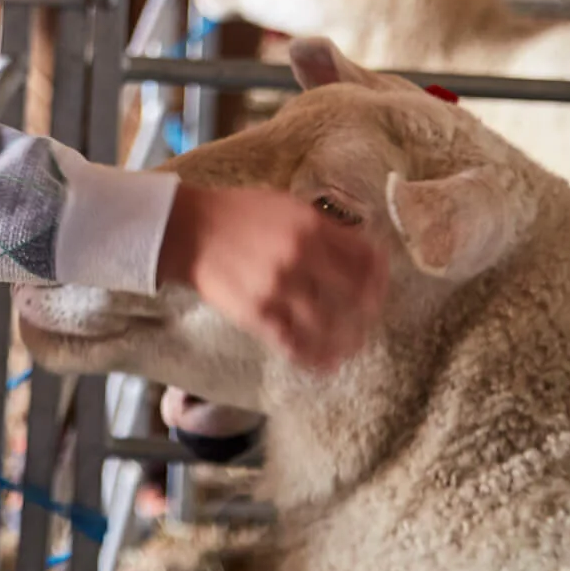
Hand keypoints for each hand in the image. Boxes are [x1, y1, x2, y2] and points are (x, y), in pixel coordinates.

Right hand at [156, 185, 386, 372]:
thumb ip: (322, 227)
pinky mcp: (258, 315)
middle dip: (368, 312)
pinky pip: (296, 345)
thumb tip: (357, 251)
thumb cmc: (238, 214)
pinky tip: (325, 364)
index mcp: (312, 226)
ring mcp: (280, 289)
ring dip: (347, 341)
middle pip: (356, 296)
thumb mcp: (286, 206)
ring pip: (330, 327)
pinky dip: (315, 358)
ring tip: (352, 347)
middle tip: (369, 320)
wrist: (189, 230)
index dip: (380, 277)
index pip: (365, 259)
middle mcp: (301, 257)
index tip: (380, 286)